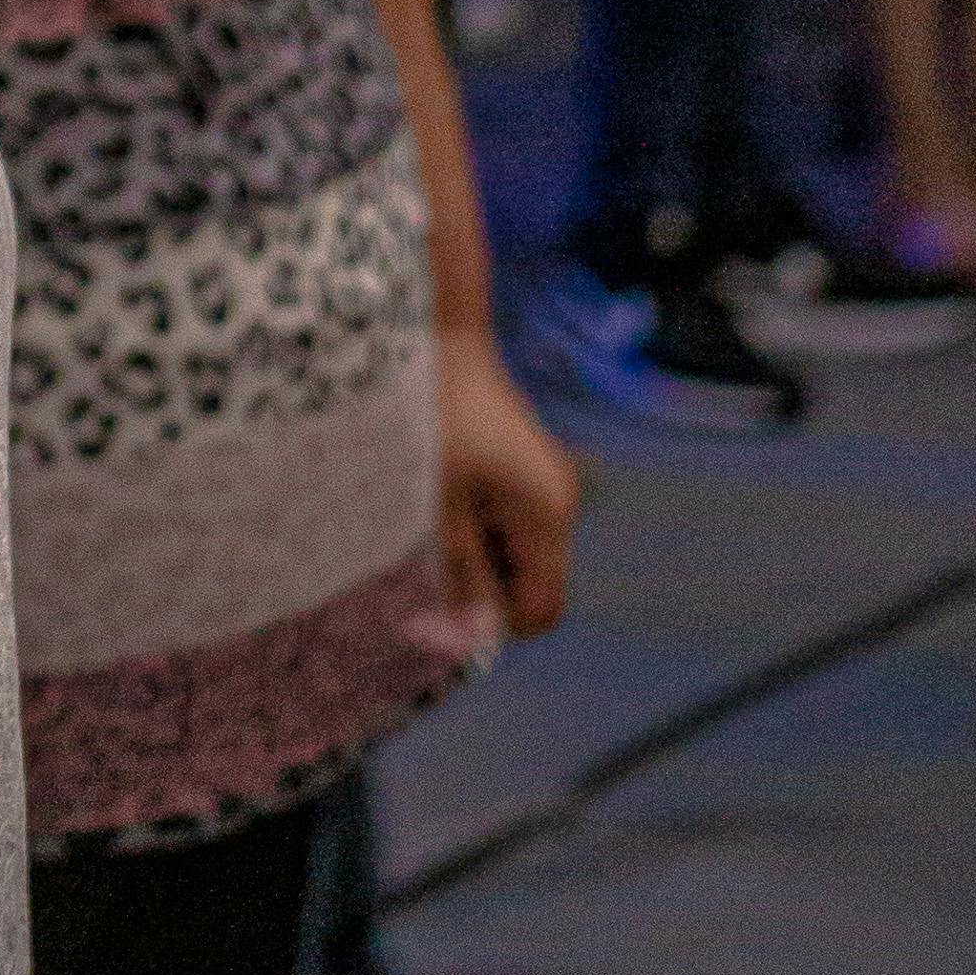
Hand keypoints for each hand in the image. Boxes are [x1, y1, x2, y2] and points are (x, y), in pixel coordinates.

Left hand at [434, 328, 576, 638]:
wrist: (432, 334)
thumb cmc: (429, 416)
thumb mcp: (432, 505)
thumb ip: (457, 576)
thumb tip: (472, 640)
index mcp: (549, 514)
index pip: (542, 608)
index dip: (494, 623)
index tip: (439, 608)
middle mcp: (556, 502)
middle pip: (525, 581)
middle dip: (475, 584)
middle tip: (419, 558)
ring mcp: (540, 483)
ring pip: (506, 552)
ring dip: (465, 552)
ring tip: (422, 519)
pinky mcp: (517, 468)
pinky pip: (497, 520)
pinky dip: (465, 525)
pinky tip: (431, 499)